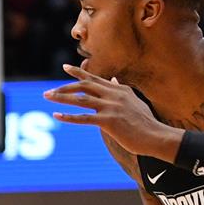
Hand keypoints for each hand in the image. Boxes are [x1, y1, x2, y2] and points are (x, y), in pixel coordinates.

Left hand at [43, 64, 182, 159]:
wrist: (156, 136)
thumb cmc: (145, 123)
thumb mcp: (134, 101)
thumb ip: (121, 90)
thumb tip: (112, 80)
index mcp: (120, 89)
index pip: (95, 78)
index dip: (79, 73)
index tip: (65, 68)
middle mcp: (114, 95)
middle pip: (85, 85)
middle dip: (65, 86)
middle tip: (49, 91)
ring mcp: (111, 107)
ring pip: (81, 99)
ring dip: (62, 97)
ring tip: (47, 97)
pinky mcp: (109, 121)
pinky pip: (84, 118)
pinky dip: (68, 116)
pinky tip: (57, 115)